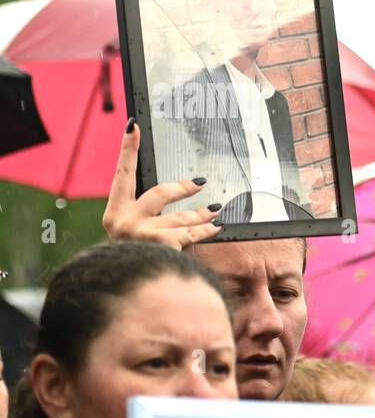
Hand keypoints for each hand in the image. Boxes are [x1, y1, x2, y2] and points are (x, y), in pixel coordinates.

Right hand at [102, 122, 221, 248]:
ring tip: (215, 210)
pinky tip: (217, 227)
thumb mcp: (134, 234)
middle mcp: (123, 222)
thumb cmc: (134, 259)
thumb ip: (148, 214)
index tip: (133, 125)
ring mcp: (141, 234)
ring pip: (181, 218)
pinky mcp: (160, 246)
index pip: (121, 174)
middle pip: (160, 194)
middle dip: (182, 188)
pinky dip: (205, 231)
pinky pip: (190, 235)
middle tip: (200, 182)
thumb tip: (179, 191)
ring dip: (201, 215)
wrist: (129, 292)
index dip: (128, 149)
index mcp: (114, 213)